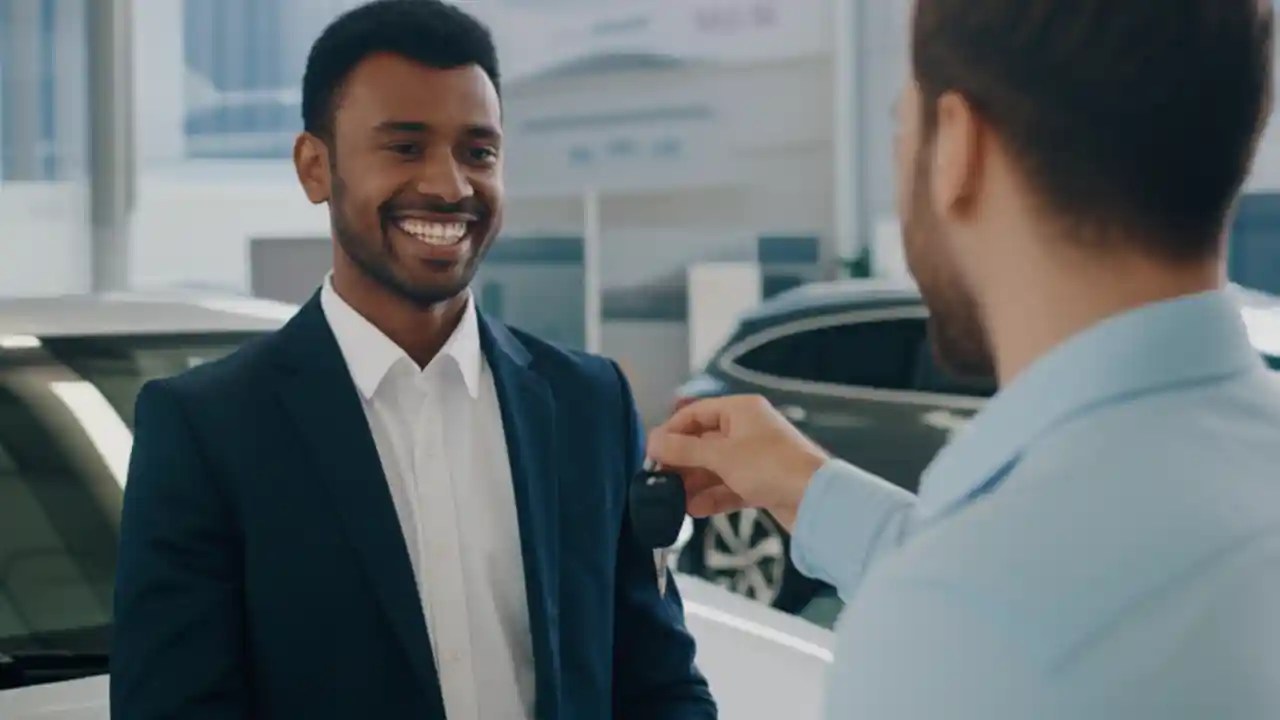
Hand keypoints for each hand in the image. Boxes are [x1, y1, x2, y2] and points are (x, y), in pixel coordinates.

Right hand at [646, 395, 829, 531]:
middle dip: (681, 462)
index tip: (651, 453)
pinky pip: (728, 486)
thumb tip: (652, 442)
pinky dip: (711, 496)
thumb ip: (684, 450)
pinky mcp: (761, 483)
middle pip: (703, 442)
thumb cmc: (770, 466)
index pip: (695, 413)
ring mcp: (755, 458)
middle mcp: (747, 430)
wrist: (817, 499)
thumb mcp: (721, 455)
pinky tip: (692, 510)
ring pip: (714, 467)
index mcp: (740, 410)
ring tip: (672, 500)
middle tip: (658, 481)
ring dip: (693, 483)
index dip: (671, 432)